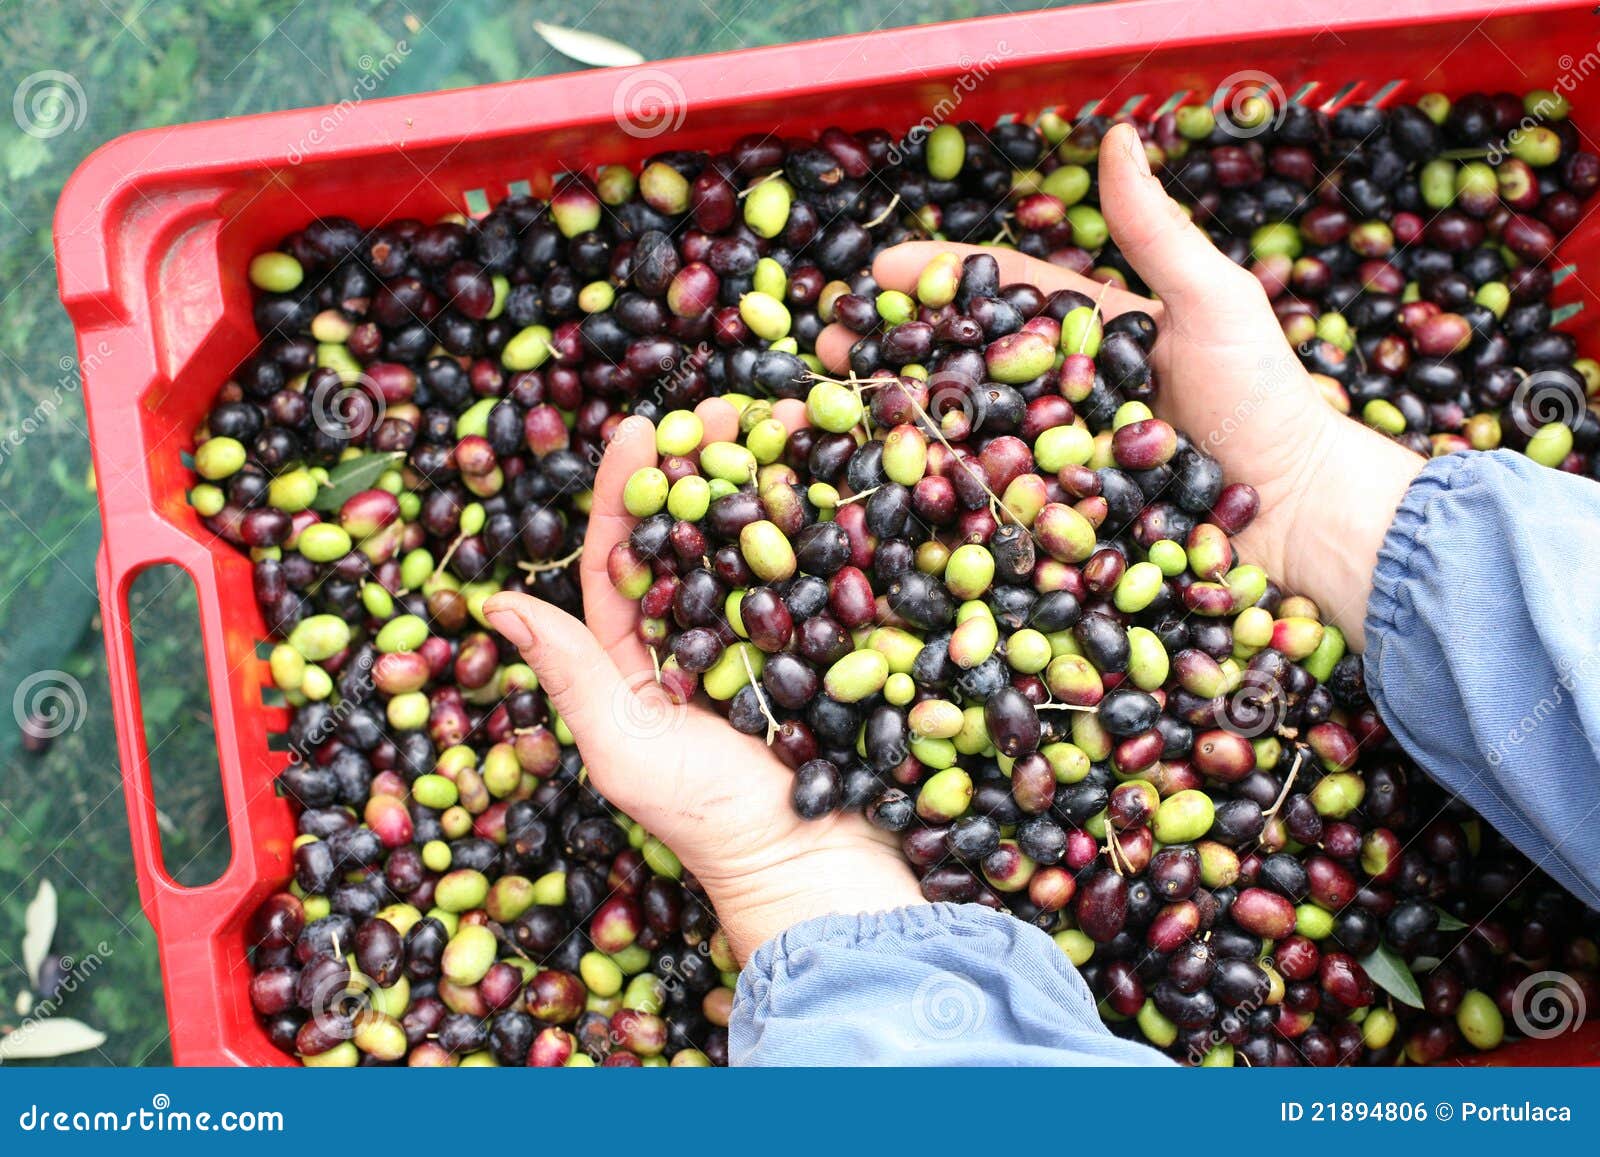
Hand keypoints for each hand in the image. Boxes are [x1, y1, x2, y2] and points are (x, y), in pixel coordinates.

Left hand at [485, 399, 921, 964]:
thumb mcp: (622, 747)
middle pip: (690, 533)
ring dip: (763, 477)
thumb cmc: (709, 818)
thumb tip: (495, 603)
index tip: (634, 428)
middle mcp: (696, 638)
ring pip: (754, 540)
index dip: (622, 490)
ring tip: (780, 416)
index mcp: (636, 659)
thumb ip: (569, 671)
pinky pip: (817, 573)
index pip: (618, 557)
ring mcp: (764, 638)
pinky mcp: (824, 644)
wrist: (816, 863)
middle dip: (700, 464)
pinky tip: (831, 472)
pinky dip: (821, 521)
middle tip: (718, 406)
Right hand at [820, 123, 1422, 649]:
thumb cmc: (1266, 400)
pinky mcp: (1059, 527)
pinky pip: (990, 513)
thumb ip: (1156, 233)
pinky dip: (935, 507)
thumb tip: (1118, 137)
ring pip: (961, 441)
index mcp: (1088, 338)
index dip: (933, 283)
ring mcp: (1056, 465)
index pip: (996, 298)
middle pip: (961, 368)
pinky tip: (882, 500)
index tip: (871, 275)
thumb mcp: (1214, 303)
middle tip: (824, 349)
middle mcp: (1060, 399)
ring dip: (891, 429)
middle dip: (888, 355)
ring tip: (826, 419)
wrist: (1300, 515)